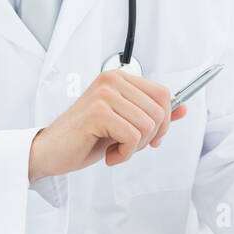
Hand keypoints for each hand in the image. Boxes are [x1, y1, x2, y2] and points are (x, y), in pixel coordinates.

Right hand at [28, 69, 186, 182]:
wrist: (50, 152)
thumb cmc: (84, 138)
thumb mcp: (124, 124)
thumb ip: (152, 114)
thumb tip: (183, 108)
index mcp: (119, 78)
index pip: (164, 94)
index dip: (164, 122)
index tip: (149, 137)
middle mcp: (112, 80)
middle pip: (160, 111)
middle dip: (149, 137)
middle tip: (126, 146)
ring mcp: (104, 95)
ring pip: (148, 125)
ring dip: (135, 148)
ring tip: (114, 150)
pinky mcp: (98, 113)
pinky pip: (132, 137)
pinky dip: (125, 154)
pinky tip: (109, 155)